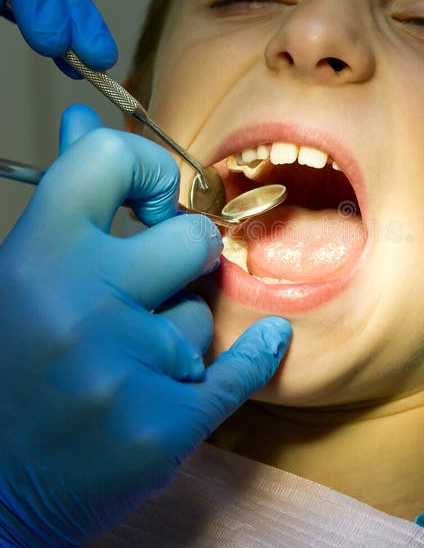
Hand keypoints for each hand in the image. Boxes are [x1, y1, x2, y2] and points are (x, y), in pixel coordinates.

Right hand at [0, 106, 291, 547]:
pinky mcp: (165, 427)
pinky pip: (241, 369)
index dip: (146, 168)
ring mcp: (127, 369)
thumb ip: (62, 199)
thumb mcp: (17, 276)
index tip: (151, 197)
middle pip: (191, 239)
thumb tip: (84, 120)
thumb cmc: (5, 372)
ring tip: (129, 363)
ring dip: (180, 331)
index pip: (112, 160)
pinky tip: (273, 338)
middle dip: (182, 257)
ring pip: (204, 315)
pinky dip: (259, 354)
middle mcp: (81, 306)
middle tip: (155, 280)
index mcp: (34, 258)